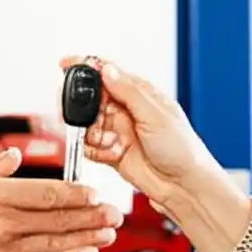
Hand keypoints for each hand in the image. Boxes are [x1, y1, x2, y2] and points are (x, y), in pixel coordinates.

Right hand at [0, 147, 122, 251]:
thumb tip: (14, 156)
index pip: (46, 193)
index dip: (75, 193)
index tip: (93, 192)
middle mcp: (4, 225)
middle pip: (58, 218)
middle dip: (91, 215)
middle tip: (114, 212)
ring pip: (56, 243)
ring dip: (87, 237)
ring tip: (108, 232)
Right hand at [59, 55, 225, 217]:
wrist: (184, 187)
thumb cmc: (182, 150)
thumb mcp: (156, 115)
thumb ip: (129, 92)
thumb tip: (107, 70)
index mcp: (140, 94)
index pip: (108, 73)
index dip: (86, 67)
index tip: (66, 64)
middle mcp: (127, 111)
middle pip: (91, 98)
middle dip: (83, 106)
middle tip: (83, 114)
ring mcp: (118, 131)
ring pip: (87, 123)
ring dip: (91, 131)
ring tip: (107, 140)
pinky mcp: (111, 152)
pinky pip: (90, 146)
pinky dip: (94, 150)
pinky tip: (111, 153)